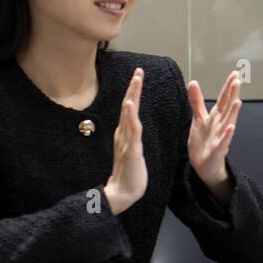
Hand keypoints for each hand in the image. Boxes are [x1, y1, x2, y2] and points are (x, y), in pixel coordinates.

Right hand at [104, 68, 147, 214]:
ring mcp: (126, 140)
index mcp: (126, 133)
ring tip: (136, 80)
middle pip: (128, 106)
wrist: (123, 192)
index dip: (134, 92)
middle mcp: (123, 134)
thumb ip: (131, 138)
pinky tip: (130, 104)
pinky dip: (129, 116)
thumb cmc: (130, 173)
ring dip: (132, 96)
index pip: (130, 108)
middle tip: (139, 70)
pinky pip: (131, 130)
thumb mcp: (132, 150)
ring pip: (129, 114)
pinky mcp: (131, 150)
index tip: (138, 75)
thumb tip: (132, 126)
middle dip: (134, 87)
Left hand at [188, 70, 240, 204]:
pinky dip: (227, 135)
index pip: (223, 99)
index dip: (228, 87)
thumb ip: (196, 101)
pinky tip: (231, 127)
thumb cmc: (203, 141)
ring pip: (228, 122)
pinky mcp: (218, 150)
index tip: (234, 74)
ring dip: (233, 112)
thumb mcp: (198, 118)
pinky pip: (224, 142)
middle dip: (232, 95)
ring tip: (238, 101)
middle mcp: (221, 125)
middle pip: (227, 107)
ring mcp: (221, 137)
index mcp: (216, 117)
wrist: (204, 165)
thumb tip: (193, 82)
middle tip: (237, 81)